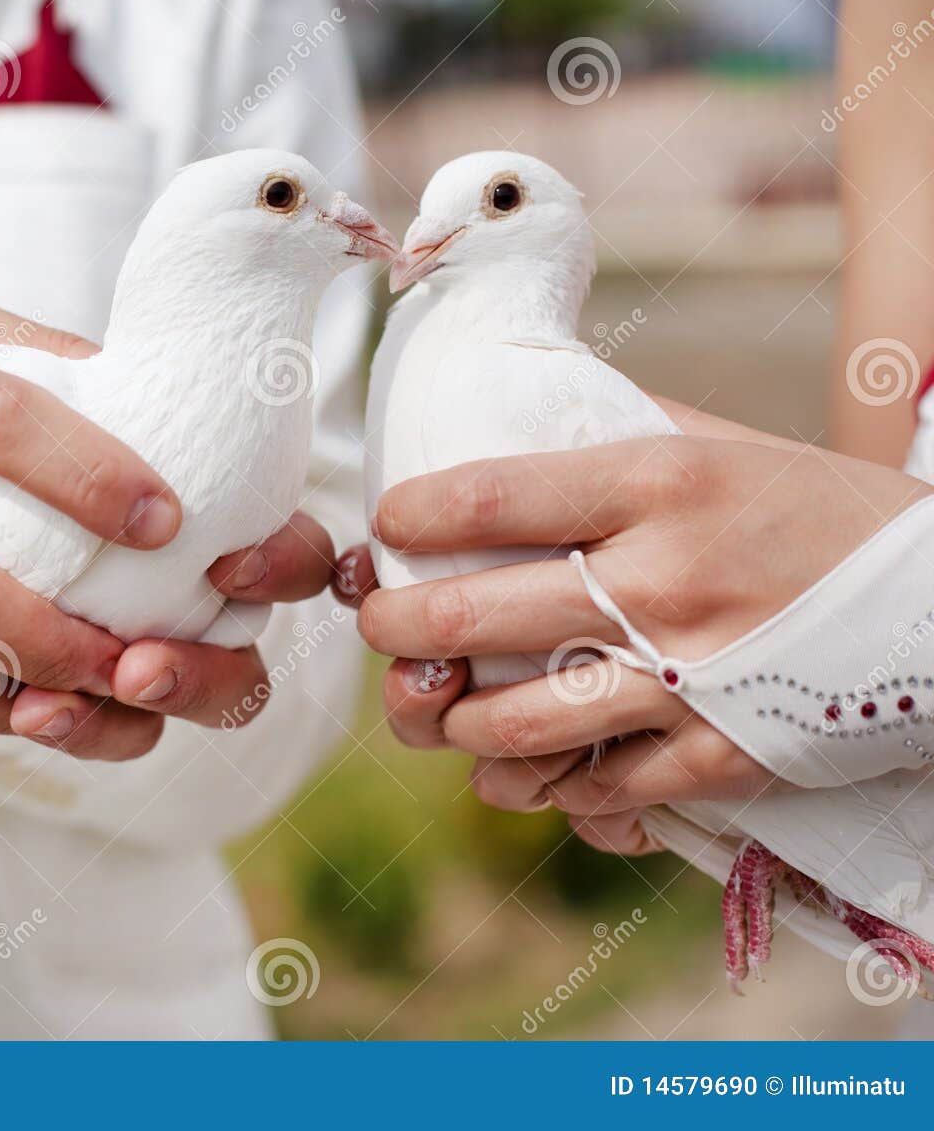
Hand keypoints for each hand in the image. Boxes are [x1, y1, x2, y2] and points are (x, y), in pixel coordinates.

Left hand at [347, 404, 931, 846]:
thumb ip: (618, 437)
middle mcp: (663, 581)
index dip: (410, 519)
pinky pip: (594, 787)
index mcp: (659, 485)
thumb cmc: (823, 514)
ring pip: (513, 725)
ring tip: (441, 705)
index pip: (489, 500)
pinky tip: (522, 768)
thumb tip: (513, 417)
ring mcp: (690, 678)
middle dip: (395, 629)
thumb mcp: (724, 447)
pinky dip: (543, 785)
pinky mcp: (722, 755)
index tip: (386, 527)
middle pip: (474, 620)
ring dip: (450, 724)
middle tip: (381, 624)